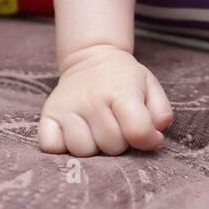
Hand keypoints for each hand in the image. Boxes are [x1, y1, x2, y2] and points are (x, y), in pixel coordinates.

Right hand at [38, 44, 173, 155]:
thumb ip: (160, 113)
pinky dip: (62, 146)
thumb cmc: (124, 79)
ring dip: (92, 146)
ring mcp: (67, 107)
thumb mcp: (150, 86)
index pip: (137, 130)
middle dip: (119, 143)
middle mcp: (92, 99)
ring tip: (96, 130)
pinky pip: (52, 147)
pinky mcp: (48, 114)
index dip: (146, 139)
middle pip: (111, 146)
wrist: (91, 58)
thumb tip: (154, 138)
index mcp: (121, 91)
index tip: (146, 134)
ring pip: (82, 150)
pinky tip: (74, 132)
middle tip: (117, 126)